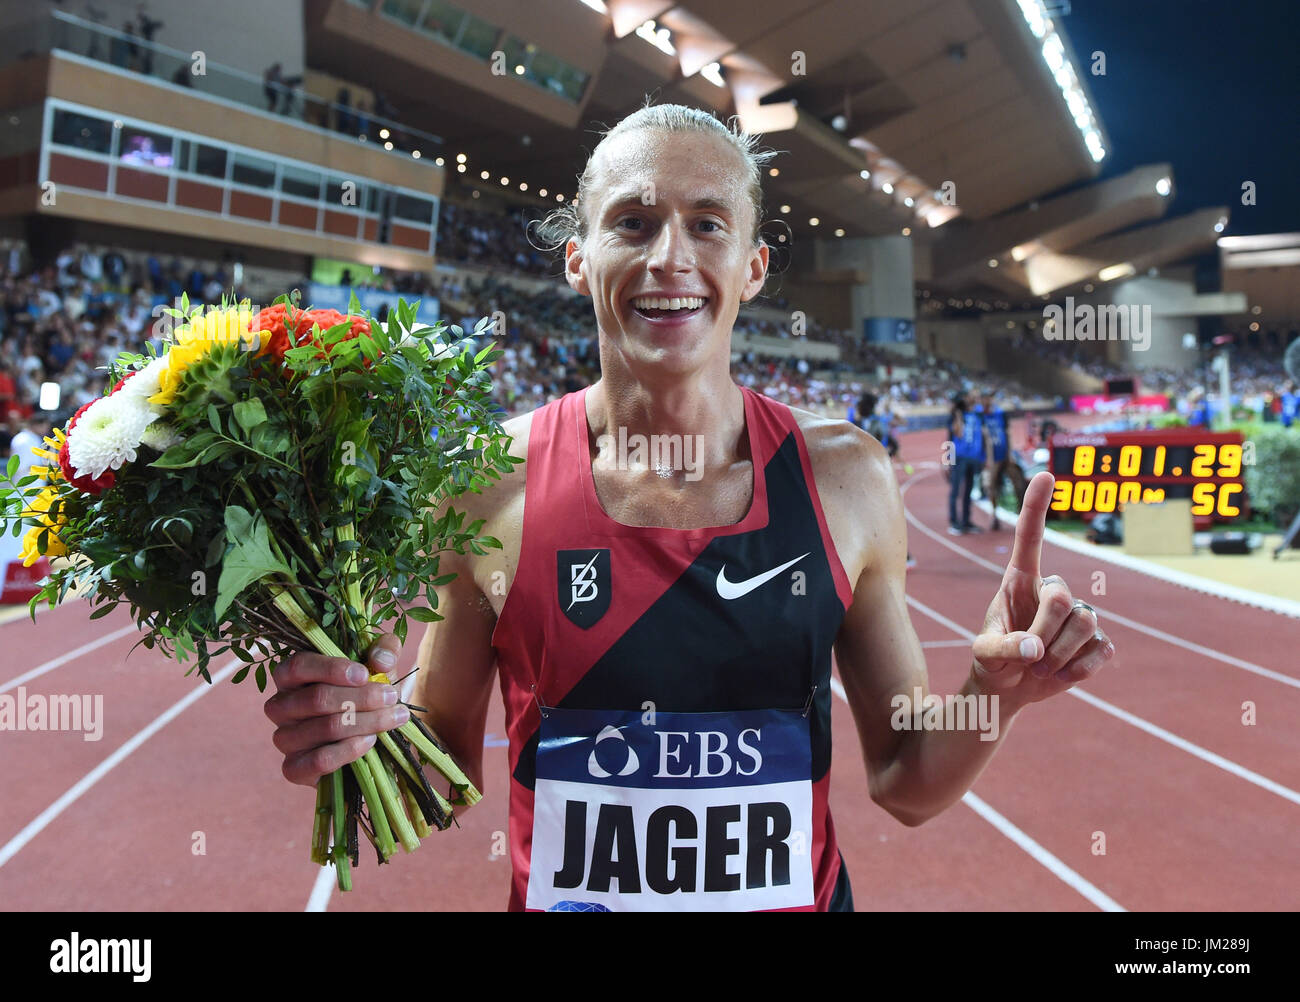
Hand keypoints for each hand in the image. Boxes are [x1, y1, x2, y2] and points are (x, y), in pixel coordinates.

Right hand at [264, 634, 406, 786]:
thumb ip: (383, 651)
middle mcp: (280, 706)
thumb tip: (381, 661)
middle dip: (361, 697)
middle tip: (391, 697)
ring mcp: (284, 739)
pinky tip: (370, 741)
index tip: (365, 674)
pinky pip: (319, 760)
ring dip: (365, 722)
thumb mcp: (377, 666)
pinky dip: (349, 750)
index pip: (299, 666)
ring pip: (324, 728)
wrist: (366, 739)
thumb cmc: (364, 694)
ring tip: (392, 718)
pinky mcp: (294, 768)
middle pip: (316, 698)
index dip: (332, 669)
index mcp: (291, 676)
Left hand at [969, 472, 1115, 709]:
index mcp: (1019, 581)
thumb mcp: (985, 655)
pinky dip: (1077, 671)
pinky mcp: (1098, 642)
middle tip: (1028, 654)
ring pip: (1085, 625)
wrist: (1009, 689)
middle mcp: (1051, 591)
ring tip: (1041, 664)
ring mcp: (1079, 615)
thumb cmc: (992, 661)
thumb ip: (1003, 649)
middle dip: (1043, 632)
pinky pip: (1101, 653)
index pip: (1029, 538)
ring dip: (1058, 655)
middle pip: (1061, 599)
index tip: (1044, 474)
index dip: (1036, 506)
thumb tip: (1035, 648)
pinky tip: (1061, 673)